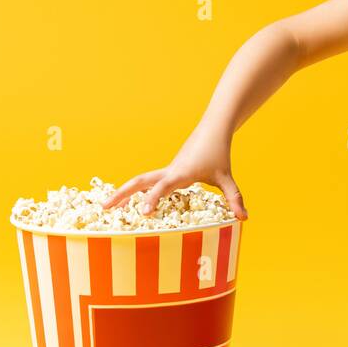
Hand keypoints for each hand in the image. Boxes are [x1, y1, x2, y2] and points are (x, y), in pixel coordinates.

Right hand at [101, 121, 247, 220]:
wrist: (213, 129)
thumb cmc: (218, 152)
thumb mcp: (226, 178)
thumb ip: (233, 198)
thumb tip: (244, 217)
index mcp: (181, 173)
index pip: (162, 187)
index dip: (153, 199)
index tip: (143, 213)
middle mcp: (169, 171)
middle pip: (140, 181)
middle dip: (122, 194)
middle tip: (103, 208)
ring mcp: (167, 170)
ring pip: (141, 180)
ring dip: (125, 192)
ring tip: (108, 207)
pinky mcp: (169, 170)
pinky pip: (149, 181)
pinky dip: (136, 190)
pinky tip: (130, 202)